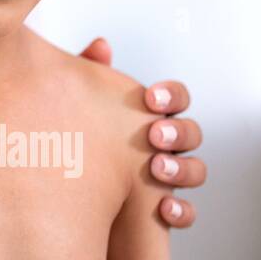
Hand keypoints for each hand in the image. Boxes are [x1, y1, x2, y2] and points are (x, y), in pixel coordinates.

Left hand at [79, 38, 205, 227]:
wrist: (64, 203)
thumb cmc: (78, 148)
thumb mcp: (79, 111)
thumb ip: (89, 76)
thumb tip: (99, 46)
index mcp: (147, 117)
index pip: (175, 99)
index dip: (171, 96)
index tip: (151, 98)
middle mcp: (162, 146)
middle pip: (191, 133)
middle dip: (178, 132)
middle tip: (155, 134)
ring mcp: (166, 179)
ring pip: (196, 171)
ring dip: (182, 168)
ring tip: (157, 168)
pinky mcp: (161, 212)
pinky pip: (187, 213)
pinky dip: (181, 210)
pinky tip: (164, 207)